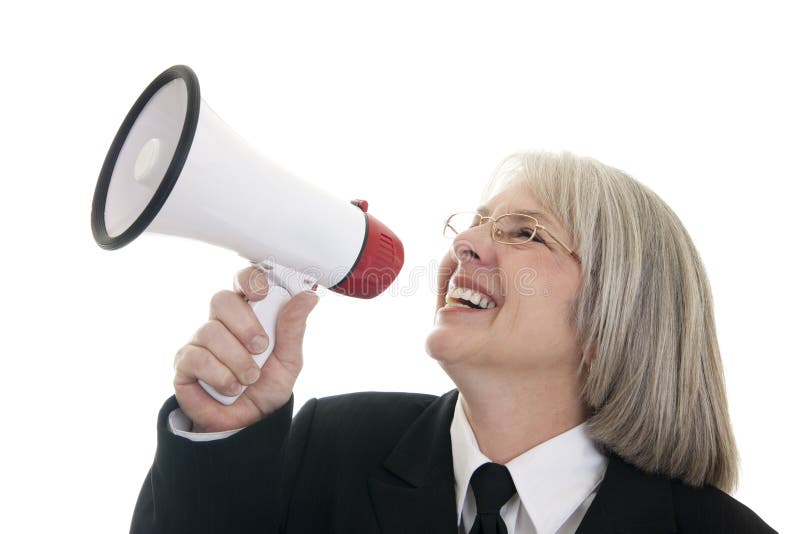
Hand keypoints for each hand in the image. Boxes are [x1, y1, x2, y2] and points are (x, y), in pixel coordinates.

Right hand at [173, 266, 319, 431]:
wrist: (249, 425)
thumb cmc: (266, 389)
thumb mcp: (289, 360)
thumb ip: (293, 328)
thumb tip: (308, 296)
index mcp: (249, 315)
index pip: (242, 282)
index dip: (249, 280)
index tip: (262, 293)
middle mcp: (221, 323)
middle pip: (222, 299)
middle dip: (245, 324)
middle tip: (260, 347)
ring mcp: (200, 341)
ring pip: (211, 332)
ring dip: (237, 360)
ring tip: (249, 379)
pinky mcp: (184, 363)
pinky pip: (197, 357)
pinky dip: (220, 376)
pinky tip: (231, 388)